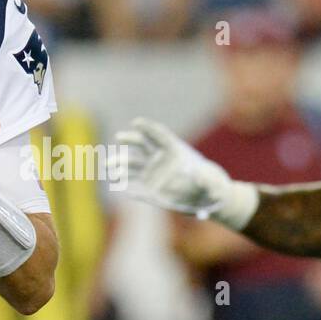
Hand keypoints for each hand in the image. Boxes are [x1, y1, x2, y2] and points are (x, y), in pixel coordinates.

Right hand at [112, 117, 256, 227]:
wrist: (203, 196)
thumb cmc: (210, 187)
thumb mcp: (212, 186)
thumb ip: (208, 182)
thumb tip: (201, 178)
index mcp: (175, 150)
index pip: (159, 136)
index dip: (148, 128)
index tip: (136, 122)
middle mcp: (160, 158)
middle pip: (142, 144)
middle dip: (130, 139)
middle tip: (119, 137)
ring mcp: (152, 171)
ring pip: (132, 163)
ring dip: (119, 163)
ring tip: (108, 166)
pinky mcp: (148, 186)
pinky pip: (133, 184)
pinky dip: (125, 184)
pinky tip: (117, 185)